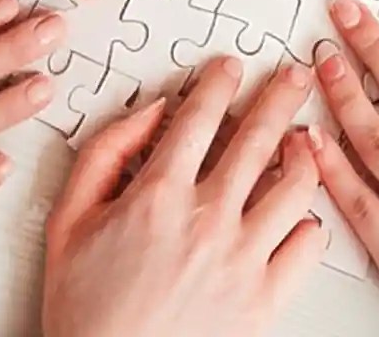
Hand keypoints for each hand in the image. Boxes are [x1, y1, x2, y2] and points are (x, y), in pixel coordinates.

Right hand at [42, 59, 324, 336]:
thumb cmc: (86, 309)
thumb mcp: (69, 220)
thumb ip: (104, 153)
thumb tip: (149, 112)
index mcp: (158, 195)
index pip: (201, 116)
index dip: (220, 82)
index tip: (231, 68)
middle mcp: (208, 218)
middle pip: (259, 136)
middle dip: (281, 95)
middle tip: (294, 77)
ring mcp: (243, 257)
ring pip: (296, 185)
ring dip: (303, 153)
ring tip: (302, 141)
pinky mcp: (266, 297)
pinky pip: (307, 244)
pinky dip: (309, 222)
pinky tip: (301, 213)